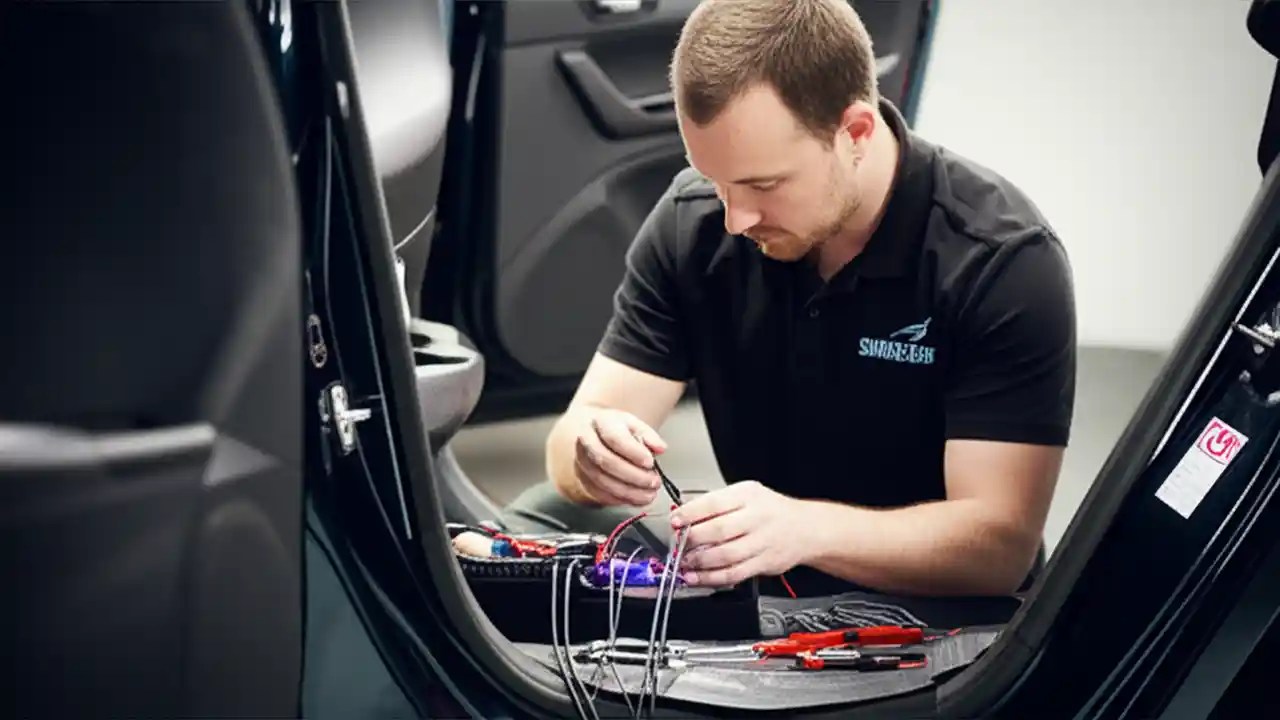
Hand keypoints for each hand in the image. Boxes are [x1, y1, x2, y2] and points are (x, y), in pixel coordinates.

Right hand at [573, 409, 667, 506]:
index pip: (614, 438)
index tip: (650, 462)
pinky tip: (636, 499)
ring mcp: (583, 463)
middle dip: (633, 475)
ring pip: (602, 481)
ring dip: (629, 491)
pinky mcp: (584, 480)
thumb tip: (659, 448)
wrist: (596, 436)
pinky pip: (599, 494)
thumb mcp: (636, 426)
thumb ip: (649, 436)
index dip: (633, 453)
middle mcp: (587, 442)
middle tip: (653, 481)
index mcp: (601, 423)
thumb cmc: (617, 431)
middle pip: (606, 461)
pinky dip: (620, 500)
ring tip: (649, 494)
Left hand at [669, 480, 806, 586]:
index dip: (690, 514)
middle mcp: (756, 518)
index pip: (714, 503)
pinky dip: (711, 578)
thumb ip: (717, 504)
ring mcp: (762, 542)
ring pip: (725, 555)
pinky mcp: (764, 564)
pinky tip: (697, 578)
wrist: (805, 529)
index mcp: (748, 496)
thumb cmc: (770, 511)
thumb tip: (684, 517)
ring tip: (685, 563)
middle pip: (719, 530)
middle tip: (678, 544)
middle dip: (692, 540)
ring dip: (699, 562)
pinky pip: (733, 574)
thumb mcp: (746, 495)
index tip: (675, 522)